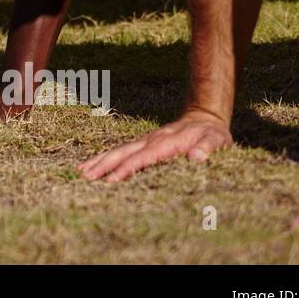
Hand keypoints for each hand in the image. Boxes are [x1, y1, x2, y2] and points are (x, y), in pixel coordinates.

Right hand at [78, 110, 231, 181]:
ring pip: (119, 150)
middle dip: (104, 164)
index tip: (112, 180)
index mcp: (167, 142)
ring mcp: (145, 140)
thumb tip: (197, 156)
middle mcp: (151, 140)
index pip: (143, 157)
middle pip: (123, 152)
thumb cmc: (211, 133)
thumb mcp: (217, 140)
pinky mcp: (143, 143)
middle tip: (85, 177)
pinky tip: (95, 165)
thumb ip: (207, 147)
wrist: (204, 117)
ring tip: (82, 172)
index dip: (127, 169)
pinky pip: (122, 151)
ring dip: (100, 160)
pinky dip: (106, 158)